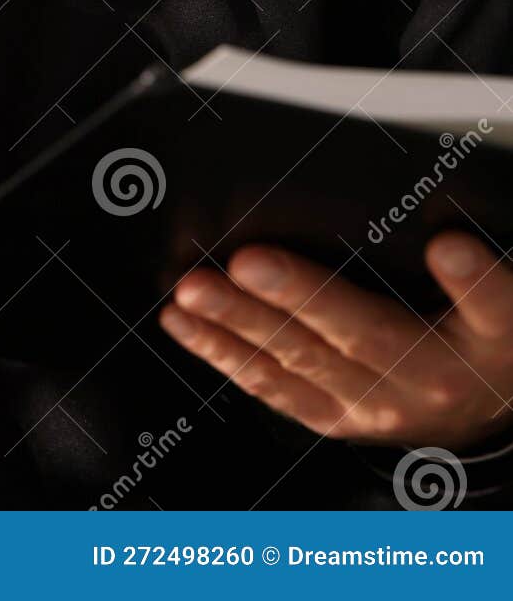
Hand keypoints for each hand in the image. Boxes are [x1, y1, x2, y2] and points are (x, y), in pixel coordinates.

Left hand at [158, 232, 512, 451]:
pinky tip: (189, 330)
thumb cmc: (494, 350)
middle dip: (253, 308)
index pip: (359, 321)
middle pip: (312, 345)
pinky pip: (271, 390)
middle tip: (208, 274)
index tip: (263, 256)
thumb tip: (448, 246)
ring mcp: (354, 411)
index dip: (306, 291)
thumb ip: (482, 282)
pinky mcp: (331, 418)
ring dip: (225, 335)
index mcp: (431, 363)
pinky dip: (225, 359)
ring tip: (183, 300)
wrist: (496, 412)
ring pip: (280, 370)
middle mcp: (388, 393)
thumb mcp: (508, 316)